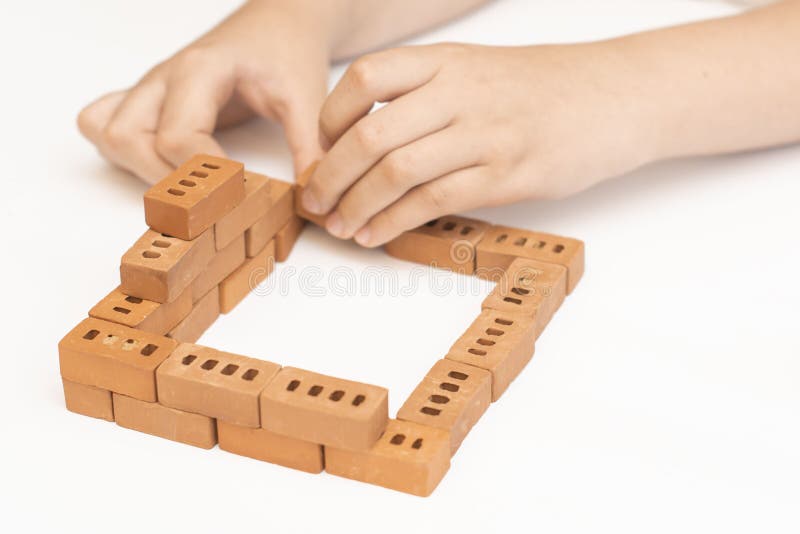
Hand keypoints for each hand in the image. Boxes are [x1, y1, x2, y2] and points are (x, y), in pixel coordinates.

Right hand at [77, 1, 329, 182]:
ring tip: (188, 186)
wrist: (278, 24)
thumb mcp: (305, 100)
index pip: (178, 136)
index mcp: (200, 72)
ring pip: (107, 133)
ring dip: (139, 168)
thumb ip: (309, 148)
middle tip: (212, 198)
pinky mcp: (147, 99)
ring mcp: (150, 89)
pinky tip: (159, 165)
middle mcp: (165, 78)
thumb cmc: (286, 55)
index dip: (203, 175)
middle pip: (129, 138)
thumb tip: (312, 201)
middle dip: (168, 180)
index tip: (238, 194)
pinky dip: (120, 150)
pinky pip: (102, 122)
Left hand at [302, 42, 653, 245]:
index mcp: (446, 61)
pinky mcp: (507, 175)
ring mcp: (485, 134)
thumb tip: (367, 139)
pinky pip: (434, 201)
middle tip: (314, 202)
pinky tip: (376, 234)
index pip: (364, 79)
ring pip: (397, 172)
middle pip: (370, 135)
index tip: (321, 151)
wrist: (614, 97)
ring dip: (357, 206)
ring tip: (340, 227)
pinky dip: (394, 222)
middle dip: (330, 176)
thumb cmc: (541, 88)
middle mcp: (460, 93)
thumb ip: (426, 94)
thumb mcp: (478, 70)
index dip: (330, 120)